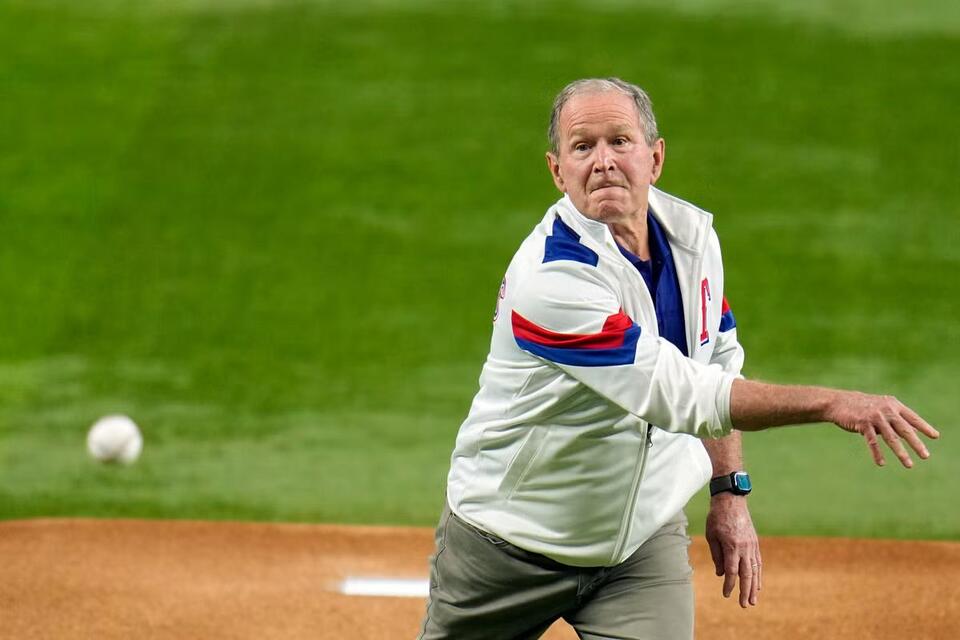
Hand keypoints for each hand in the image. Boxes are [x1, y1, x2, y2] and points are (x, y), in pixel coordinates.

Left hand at [705, 493, 760, 607]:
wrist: (731, 500)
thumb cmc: (717, 517)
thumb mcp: (711, 535)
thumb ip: (717, 556)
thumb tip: (721, 574)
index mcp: (732, 546)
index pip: (732, 571)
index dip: (729, 585)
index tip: (726, 594)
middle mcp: (745, 548)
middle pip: (747, 574)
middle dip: (745, 591)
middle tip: (744, 605)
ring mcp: (752, 545)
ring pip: (755, 570)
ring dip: (754, 587)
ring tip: (753, 600)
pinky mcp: (755, 543)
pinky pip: (758, 562)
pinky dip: (759, 575)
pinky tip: (758, 584)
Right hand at [826, 392, 939, 467]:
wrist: (838, 402)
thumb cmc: (863, 407)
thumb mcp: (882, 409)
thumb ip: (897, 420)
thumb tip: (916, 432)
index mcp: (893, 405)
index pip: (912, 418)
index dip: (924, 427)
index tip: (935, 436)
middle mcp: (886, 410)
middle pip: (905, 429)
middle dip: (916, 444)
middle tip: (926, 456)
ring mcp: (875, 417)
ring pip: (891, 438)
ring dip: (901, 453)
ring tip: (909, 465)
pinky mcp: (862, 424)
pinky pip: (872, 442)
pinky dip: (877, 453)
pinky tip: (881, 463)